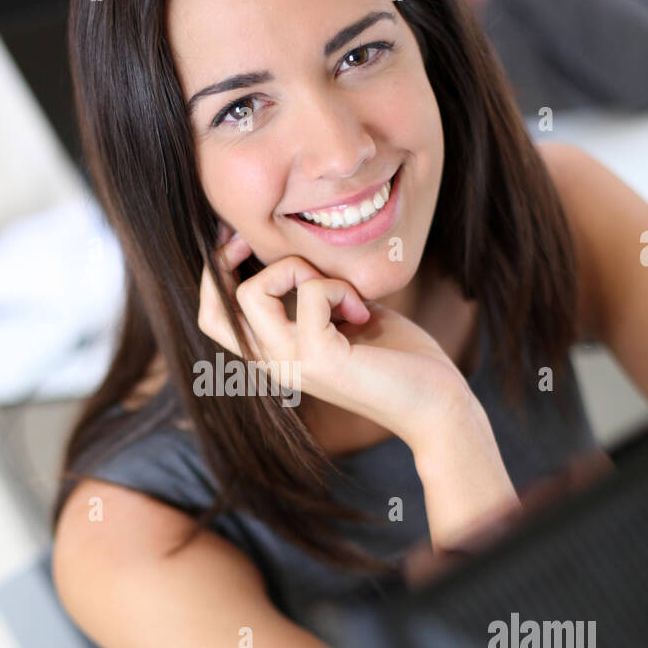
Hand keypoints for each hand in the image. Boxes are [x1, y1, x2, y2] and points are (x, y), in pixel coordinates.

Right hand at [198, 228, 475, 459]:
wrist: (436, 404)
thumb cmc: (398, 360)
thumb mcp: (345, 314)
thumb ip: (317, 291)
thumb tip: (302, 254)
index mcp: (275, 354)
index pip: (213, 317)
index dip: (216, 273)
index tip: (247, 243)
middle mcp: (273, 363)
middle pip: (211, 309)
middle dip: (228, 263)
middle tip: (264, 248)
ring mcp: (292, 364)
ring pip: (252, 292)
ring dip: (297, 270)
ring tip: (336, 291)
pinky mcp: (319, 359)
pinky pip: (310, 293)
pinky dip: (337, 287)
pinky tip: (362, 312)